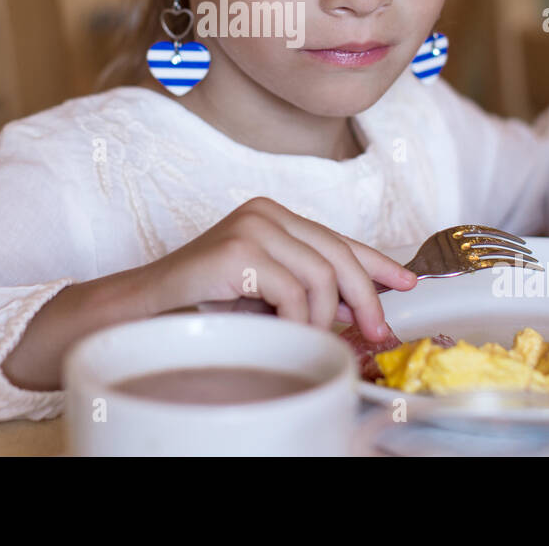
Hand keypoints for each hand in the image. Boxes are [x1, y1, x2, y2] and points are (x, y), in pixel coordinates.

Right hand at [140, 196, 416, 342]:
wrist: (141, 309)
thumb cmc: (201, 304)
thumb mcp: (266, 292)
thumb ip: (308, 288)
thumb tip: (362, 308)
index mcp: (273, 214)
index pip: (338, 237)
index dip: (378, 262)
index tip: (407, 284)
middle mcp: (265, 211)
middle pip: (339, 255)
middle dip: (366, 299)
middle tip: (378, 333)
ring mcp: (251, 227)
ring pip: (322, 277)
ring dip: (323, 319)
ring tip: (308, 338)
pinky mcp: (238, 251)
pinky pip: (294, 294)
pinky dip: (297, 321)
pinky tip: (282, 331)